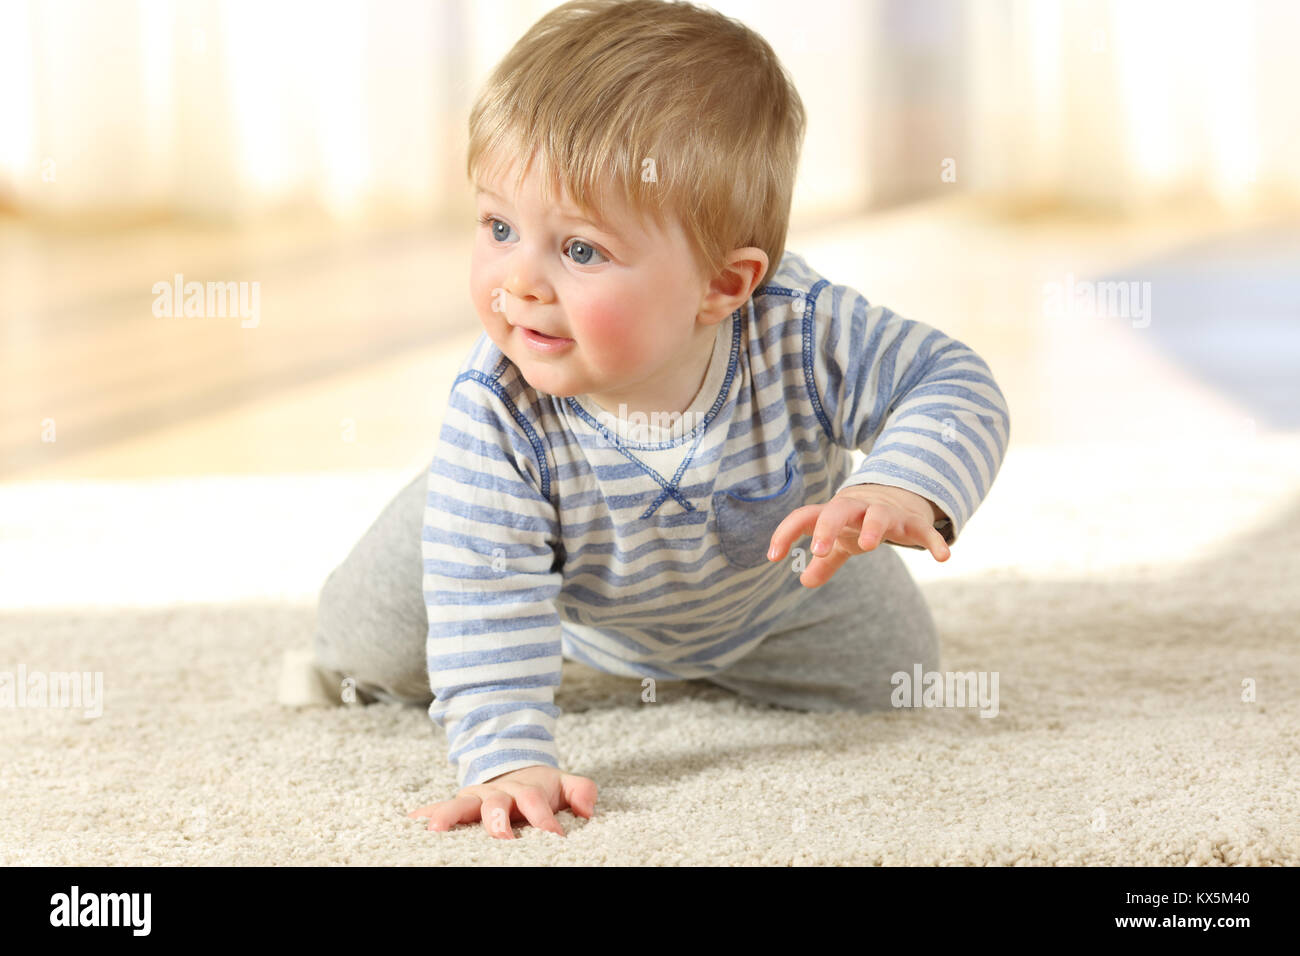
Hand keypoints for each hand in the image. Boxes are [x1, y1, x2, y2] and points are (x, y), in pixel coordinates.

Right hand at [407, 765, 597, 839]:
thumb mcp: (563, 783)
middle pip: (496, 802)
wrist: (513, 767)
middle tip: (501, 835)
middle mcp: (497, 792)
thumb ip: (580, 790)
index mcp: (525, 789)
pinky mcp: (457, 805)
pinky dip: (425, 814)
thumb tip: (587, 810)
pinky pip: (437, 807)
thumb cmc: (540, 788)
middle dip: (498, 819)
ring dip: (450, 815)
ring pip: (461, 804)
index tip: (554, 837)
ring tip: (436, 829)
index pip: (535, 803)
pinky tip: (411, 823)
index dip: (545, 820)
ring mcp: (474, 798)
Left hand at [766, 483, 949, 587]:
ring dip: (872, 528)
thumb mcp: (841, 539)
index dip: (785, 533)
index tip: (772, 556)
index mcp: (834, 513)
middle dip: (827, 527)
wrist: (900, 495)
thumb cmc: (860, 521)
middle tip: (818, 550)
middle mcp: (858, 509)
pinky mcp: (913, 523)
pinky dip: (934, 542)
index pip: (804, 517)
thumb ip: (825, 559)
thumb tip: (804, 580)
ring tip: (866, 545)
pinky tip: (943, 557)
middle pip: (837, 510)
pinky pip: (924, 531)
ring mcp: (886, 514)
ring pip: (879, 515)